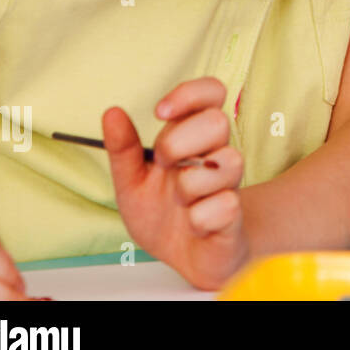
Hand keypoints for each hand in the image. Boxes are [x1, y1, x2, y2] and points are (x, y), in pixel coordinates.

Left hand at [103, 77, 248, 290]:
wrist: (185, 256)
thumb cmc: (162, 214)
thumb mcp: (131, 182)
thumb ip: (123, 150)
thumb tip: (112, 112)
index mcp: (194, 137)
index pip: (211, 92)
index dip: (190, 94)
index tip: (160, 111)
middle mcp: (217, 153)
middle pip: (217, 121)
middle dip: (179, 142)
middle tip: (164, 165)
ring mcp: (230, 183)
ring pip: (228, 162)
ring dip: (190, 185)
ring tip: (181, 202)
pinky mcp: (237, 214)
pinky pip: (224, 206)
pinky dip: (199, 220)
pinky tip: (195, 226)